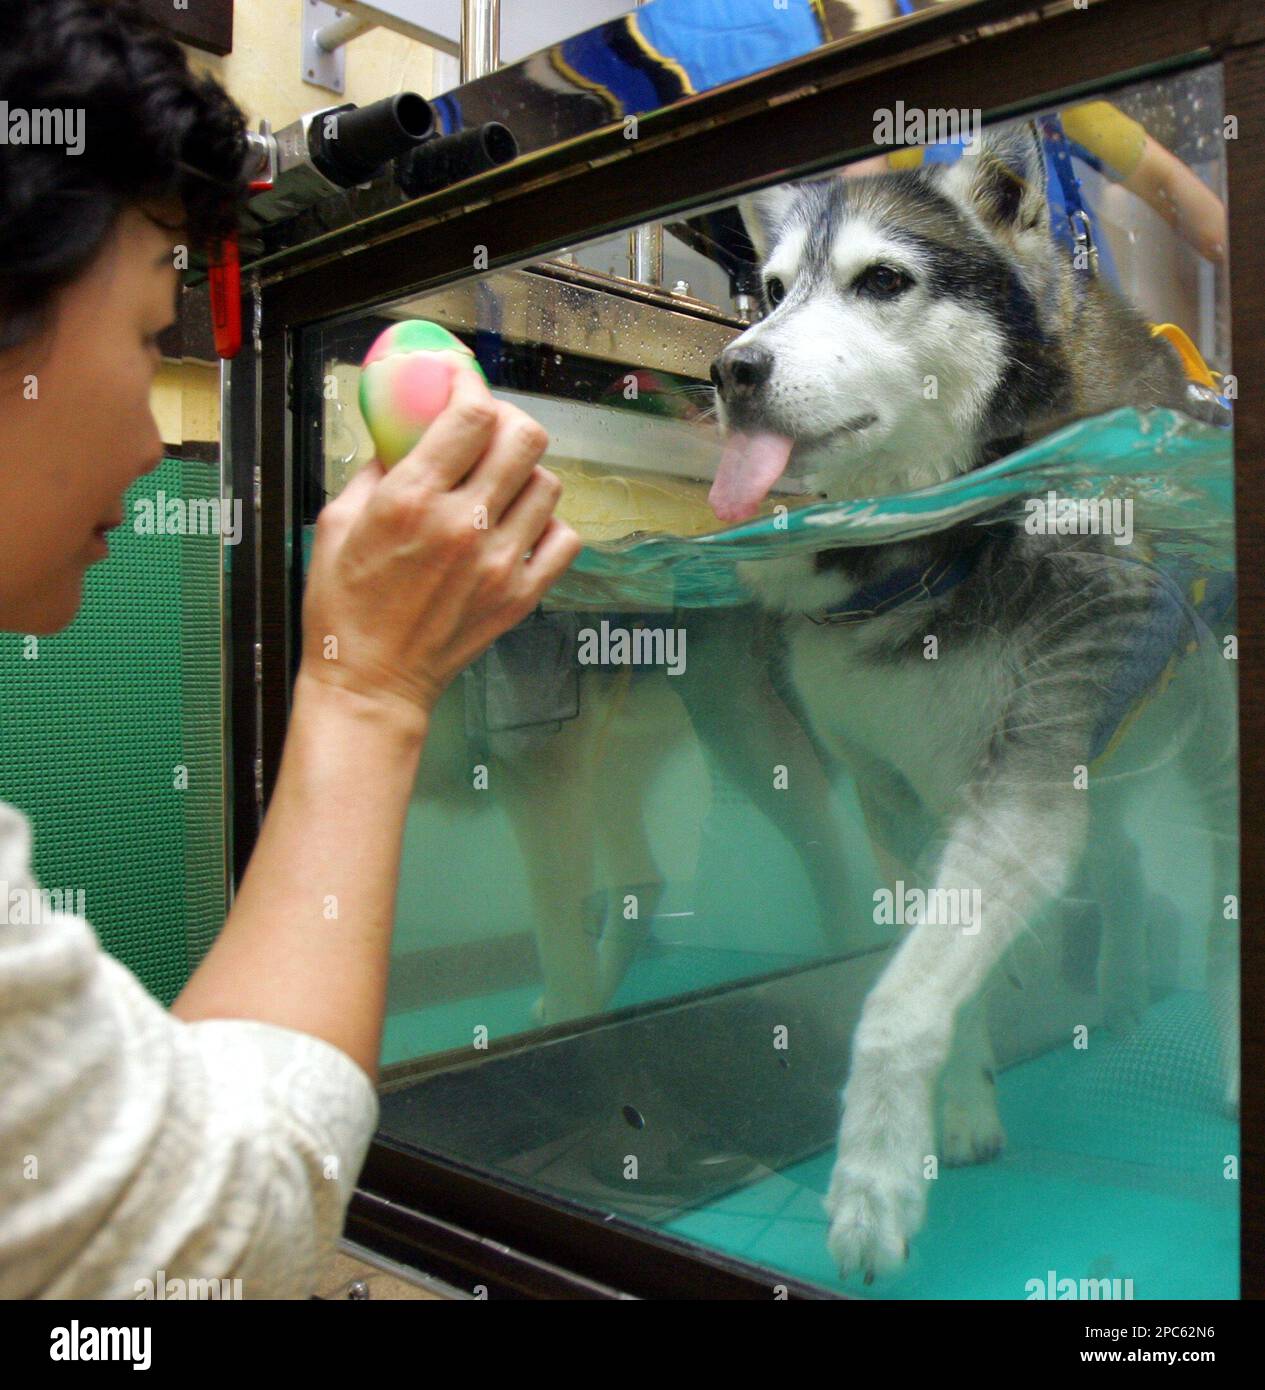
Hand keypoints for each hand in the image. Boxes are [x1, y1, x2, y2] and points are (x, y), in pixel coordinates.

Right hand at [300, 366, 582, 722]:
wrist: (372, 681)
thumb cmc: (345, 606)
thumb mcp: (338, 521)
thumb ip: (376, 468)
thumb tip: (404, 429)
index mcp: (412, 500)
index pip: (471, 415)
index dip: (473, 384)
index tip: (463, 379)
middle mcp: (463, 525)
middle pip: (525, 439)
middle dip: (508, 421)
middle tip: (489, 430)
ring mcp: (499, 562)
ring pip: (548, 484)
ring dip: (525, 474)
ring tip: (500, 485)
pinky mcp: (520, 595)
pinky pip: (563, 538)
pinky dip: (547, 524)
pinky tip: (518, 527)